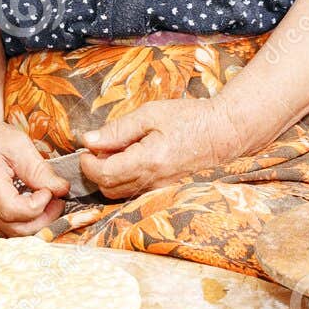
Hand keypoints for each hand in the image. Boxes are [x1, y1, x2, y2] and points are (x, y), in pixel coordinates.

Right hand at [0, 113, 68, 235]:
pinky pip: (5, 231)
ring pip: (12, 234)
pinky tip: (33, 207)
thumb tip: (62, 189)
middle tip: (57, 200)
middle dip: (43, 218)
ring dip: (36, 223)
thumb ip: (40, 169)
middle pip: (14, 228)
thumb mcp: (19, 144)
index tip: (49, 190)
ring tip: (49, 203)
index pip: (12, 209)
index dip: (38, 205)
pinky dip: (24, 223)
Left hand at [79, 98, 246, 199]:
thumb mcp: (150, 114)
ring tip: (119, 152)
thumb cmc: (189, 118)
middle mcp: (152, 182)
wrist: (222, 133)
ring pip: (120, 193)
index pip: (104, 174)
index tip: (86, 149)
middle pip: (108, 188)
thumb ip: (117, 129)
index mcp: (147, 161)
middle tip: (99, 148)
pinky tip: (133, 160)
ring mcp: (159, 190)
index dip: (88, 163)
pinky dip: (125, 179)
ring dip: (110, 176)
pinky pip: (135, 192)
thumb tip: (89, 140)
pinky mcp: (164, 191)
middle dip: (96, 170)